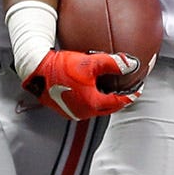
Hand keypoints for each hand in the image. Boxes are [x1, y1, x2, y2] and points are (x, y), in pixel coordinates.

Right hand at [25, 48, 140, 119]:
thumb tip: (131, 64)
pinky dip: (90, 99)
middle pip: (108, 108)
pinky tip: (91, 89)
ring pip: (94, 108)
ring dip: (103, 100)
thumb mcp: (91, 62)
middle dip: (118, 100)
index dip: (131, 95)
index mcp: (92, 104)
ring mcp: (72, 112)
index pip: (119, 102)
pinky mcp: (62, 109)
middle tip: (126, 91)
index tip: (138, 90)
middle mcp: (82, 112)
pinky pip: (83, 106)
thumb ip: (114, 63)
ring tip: (109, 90)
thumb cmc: (61, 66)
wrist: (36, 68)